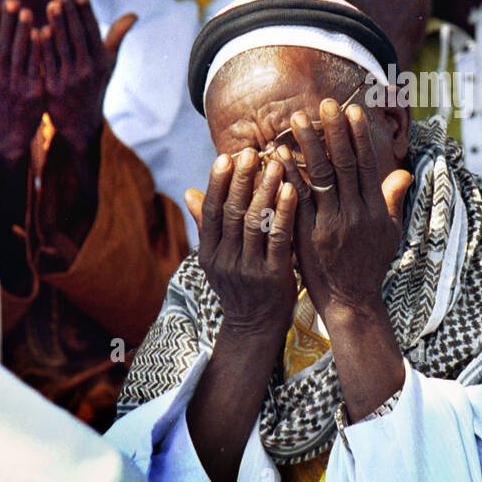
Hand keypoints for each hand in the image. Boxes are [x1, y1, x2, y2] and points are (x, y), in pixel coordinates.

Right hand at [0, 0, 43, 165]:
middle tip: (13, 1)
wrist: (10, 135)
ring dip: (24, 32)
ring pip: (20, 54)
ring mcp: (16, 87)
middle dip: (7, 23)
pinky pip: (37, 67)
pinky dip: (39, 51)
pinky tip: (44, 34)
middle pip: (3, 46)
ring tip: (28, 12)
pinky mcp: (34, 93)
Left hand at [38, 0, 135, 153]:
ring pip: (63, 47)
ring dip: (57, 25)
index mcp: (101, 61)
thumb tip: (133, 14)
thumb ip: (117, 36)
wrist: (80, 124)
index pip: (93, 31)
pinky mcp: (54, 87)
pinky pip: (48, 63)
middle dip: (70, 11)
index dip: (86, 11)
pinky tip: (37, 31)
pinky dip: (43, 47)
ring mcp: (71, 79)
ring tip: (50, 5)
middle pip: (78, 35)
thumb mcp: (108, 63)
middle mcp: (89, 69)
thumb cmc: (93, 86)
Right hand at [188, 148, 298, 335]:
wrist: (255, 329)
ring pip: (254, 222)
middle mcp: (225, 260)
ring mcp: (249, 269)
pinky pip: (279, 238)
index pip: (211, 212)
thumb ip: (207, 226)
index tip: (226, 156)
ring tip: (275, 164)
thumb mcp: (217, 259)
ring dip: (265, 190)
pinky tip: (292, 190)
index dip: (217, 183)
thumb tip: (188, 191)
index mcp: (209, 253)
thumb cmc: (240, 286)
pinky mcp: (273, 276)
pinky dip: (284, 212)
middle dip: (241, 180)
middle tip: (252, 152)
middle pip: (231, 212)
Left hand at [275, 100, 412, 321]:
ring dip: (309, 145)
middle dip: (334, 132)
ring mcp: (331, 225)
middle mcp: (355, 215)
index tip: (353, 112)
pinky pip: (297, 201)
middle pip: (344, 165)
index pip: (368, 166)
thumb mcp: (389, 233)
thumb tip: (404, 172)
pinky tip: (278, 155)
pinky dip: (288, 177)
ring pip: (320, 178)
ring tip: (298, 119)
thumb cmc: (370, 265)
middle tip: (325, 103)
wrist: (351, 302)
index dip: (360, 137)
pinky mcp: (308, 237)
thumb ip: (392, 200)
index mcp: (375, 210)